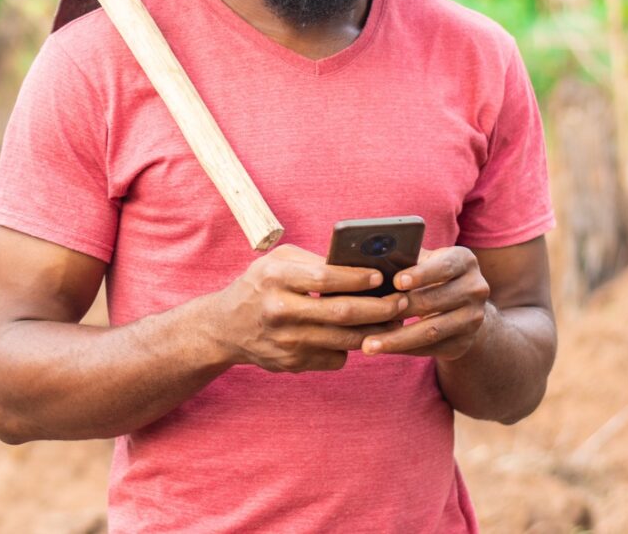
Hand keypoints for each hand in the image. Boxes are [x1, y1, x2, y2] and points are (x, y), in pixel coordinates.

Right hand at [206, 244, 408, 372]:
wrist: (225, 328)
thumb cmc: (259, 285)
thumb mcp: (277, 262)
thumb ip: (314, 262)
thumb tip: (361, 265)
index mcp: (275, 277)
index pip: (325, 278)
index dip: (357, 279)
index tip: (381, 277)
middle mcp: (279, 310)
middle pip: (342, 312)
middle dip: (379, 308)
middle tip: (402, 302)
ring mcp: (286, 341)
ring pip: (345, 339)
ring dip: (376, 331)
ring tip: (395, 320)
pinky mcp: (292, 364)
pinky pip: (335, 357)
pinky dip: (350, 346)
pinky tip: (357, 336)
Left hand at [361, 246, 490, 360]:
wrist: (463, 304)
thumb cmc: (431, 273)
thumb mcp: (425, 259)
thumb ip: (405, 257)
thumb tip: (371, 256)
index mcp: (464, 261)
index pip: (444, 267)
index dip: (420, 274)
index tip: (396, 281)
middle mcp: (475, 289)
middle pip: (433, 301)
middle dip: (398, 310)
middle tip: (366, 315)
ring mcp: (472, 319)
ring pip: (431, 331)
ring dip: (396, 339)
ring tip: (368, 344)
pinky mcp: (464, 342)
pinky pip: (430, 349)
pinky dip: (403, 349)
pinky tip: (381, 348)